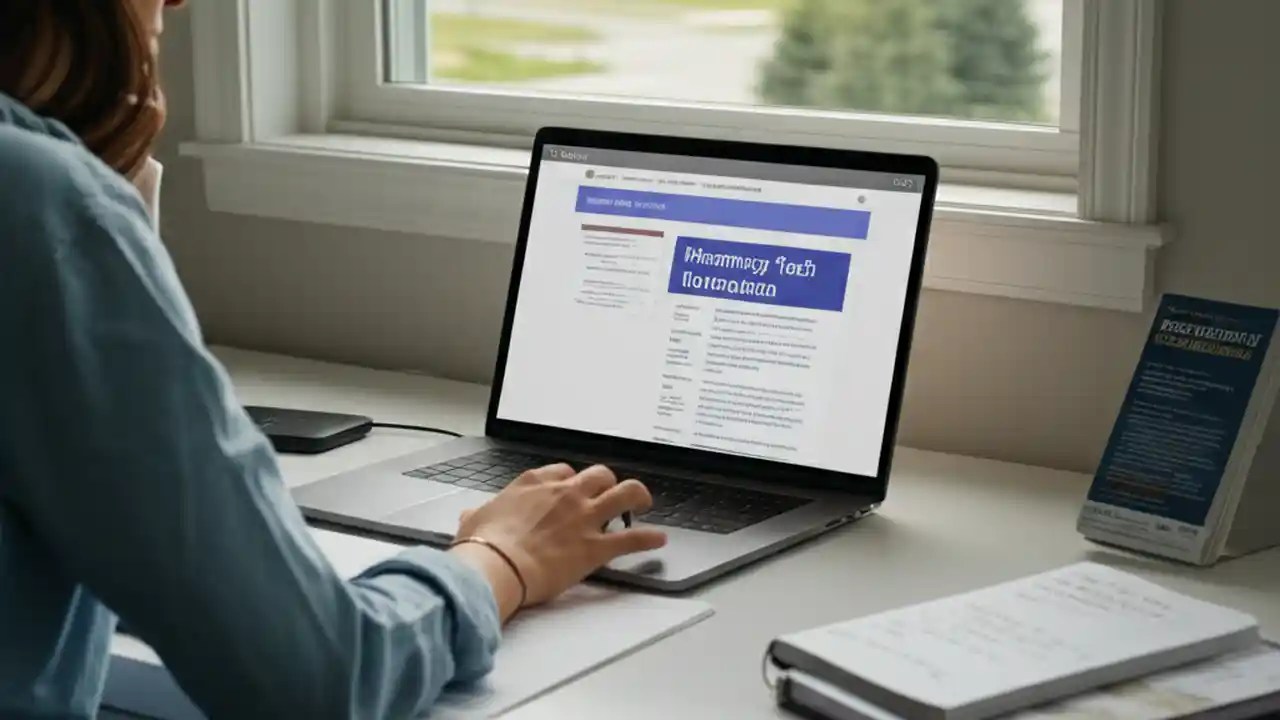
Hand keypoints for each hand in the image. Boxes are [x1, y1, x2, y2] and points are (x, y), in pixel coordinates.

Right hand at [449, 464, 667, 619]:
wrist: (496, 566)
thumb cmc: (482, 546)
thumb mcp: (474, 522)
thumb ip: (478, 516)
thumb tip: (469, 517)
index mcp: (535, 484)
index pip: (562, 471)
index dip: (571, 480)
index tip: (571, 489)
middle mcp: (565, 494)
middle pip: (599, 474)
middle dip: (606, 482)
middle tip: (609, 493)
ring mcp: (584, 517)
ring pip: (625, 493)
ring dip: (637, 496)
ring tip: (643, 502)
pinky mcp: (596, 546)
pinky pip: (632, 537)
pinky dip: (649, 538)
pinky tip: (658, 539)